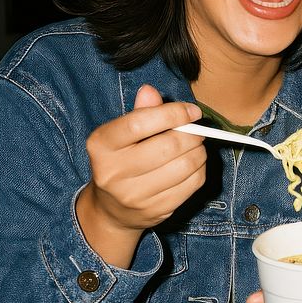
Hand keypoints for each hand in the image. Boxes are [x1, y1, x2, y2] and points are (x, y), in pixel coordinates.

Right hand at [76, 84, 205, 266]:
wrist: (112, 209)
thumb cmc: (122, 159)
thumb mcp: (122, 133)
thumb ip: (140, 112)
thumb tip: (150, 91)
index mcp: (101, 145)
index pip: (139, 123)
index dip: (172, 113)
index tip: (192, 111)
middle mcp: (112, 172)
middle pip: (167, 146)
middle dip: (192, 134)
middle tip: (198, 131)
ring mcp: (133, 195)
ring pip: (184, 166)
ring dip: (199, 152)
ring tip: (196, 147)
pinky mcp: (154, 211)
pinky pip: (191, 185)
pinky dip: (200, 170)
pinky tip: (193, 165)